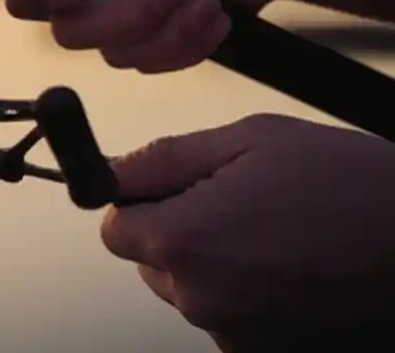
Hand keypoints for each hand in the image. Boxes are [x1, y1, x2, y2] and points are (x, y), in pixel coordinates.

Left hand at [101, 113, 394, 350]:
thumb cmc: (356, 187)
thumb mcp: (255, 139)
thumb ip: (170, 157)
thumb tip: (118, 168)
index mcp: (185, 241)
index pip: (116, 228)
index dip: (142, 201)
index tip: (176, 187)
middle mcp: (202, 300)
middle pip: (151, 263)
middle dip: (179, 231)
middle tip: (243, 202)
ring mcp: (237, 336)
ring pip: (195, 292)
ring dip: (219, 265)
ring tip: (284, 234)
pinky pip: (235, 320)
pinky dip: (254, 296)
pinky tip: (301, 270)